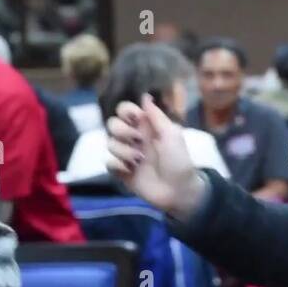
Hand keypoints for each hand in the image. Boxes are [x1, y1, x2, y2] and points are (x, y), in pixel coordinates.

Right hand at [106, 94, 204, 218]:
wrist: (177, 190)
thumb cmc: (179, 160)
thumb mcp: (172, 135)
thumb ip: (156, 116)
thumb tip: (145, 95)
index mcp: (147, 126)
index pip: (125, 109)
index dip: (125, 111)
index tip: (135, 118)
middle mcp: (134, 138)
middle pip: (112, 123)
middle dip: (122, 131)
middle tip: (138, 141)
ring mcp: (126, 154)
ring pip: (109, 143)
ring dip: (124, 151)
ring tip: (139, 161)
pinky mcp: (121, 171)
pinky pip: (108, 163)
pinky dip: (118, 166)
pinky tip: (131, 171)